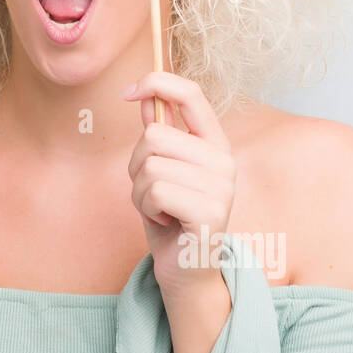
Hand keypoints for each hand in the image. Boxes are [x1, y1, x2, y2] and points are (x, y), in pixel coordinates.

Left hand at [121, 71, 237, 290]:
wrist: (185, 270)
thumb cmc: (171, 217)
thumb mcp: (161, 169)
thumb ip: (158, 132)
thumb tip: (143, 94)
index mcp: (214, 143)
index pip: (191, 93)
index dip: (156, 83)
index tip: (128, 93)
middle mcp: (224, 160)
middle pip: (154, 135)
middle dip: (136, 165)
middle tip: (152, 192)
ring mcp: (221, 187)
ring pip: (150, 165)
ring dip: (140, 192)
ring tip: (160, 209)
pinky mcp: (211, 212)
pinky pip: (156, 192)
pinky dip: (147, 209)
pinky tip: (165, 221)